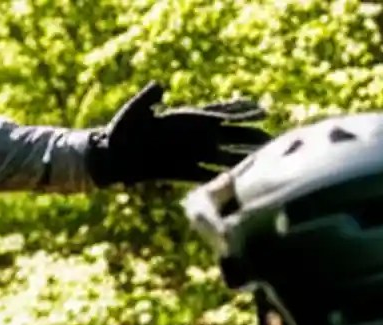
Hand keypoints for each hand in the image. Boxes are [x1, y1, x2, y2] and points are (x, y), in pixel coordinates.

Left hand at [86, 82, 272, 185]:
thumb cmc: (120, 130)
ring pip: (221, 155)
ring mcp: (187, 154)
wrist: (109, 156)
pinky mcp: (179, 172)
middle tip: (273, 138)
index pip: (219, 112)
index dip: (240, 111)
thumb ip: (147, 100)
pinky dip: (219, 176)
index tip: (263, 108)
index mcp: (184, 118)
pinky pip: (205, 174)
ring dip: (240, 158)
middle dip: (249, 137)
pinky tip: (235, 179)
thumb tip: (159, 86)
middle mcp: (190, 136)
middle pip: (227, 136)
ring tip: (262, 159)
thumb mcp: (133, 111)